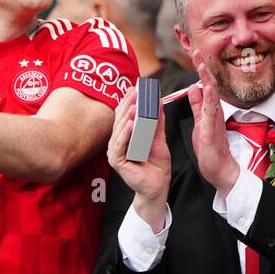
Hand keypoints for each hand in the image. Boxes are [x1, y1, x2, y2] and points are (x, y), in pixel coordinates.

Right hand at [107, 85, 171, 225]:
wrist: (158, 186)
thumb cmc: (156, 164)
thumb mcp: (159, 139)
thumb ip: (157, 123)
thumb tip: (158, 104)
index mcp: (125, 136)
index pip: (125, 115)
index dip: (129, 101)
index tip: (135, 87)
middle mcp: (117, 143)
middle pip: (121, 120)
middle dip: (128, 105)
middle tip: (136, 92)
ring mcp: (115, 152)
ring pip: (119, 131)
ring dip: (126, 117)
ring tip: (134, 105)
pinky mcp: (117, 162)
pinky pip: (120, 145)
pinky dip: (125, 134)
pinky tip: (131, 124)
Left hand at [186, 51, 240, 195]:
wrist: (219, 169)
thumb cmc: (211, 148)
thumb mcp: (200, 122)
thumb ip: (198, 105)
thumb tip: (195, 87)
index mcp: (209, 109)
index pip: (205, 84)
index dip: (200, 68)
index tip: (195, 53)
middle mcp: (214, 111)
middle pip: (209, 84)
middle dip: (203, 66)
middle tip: (197, 50)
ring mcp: (215, 119)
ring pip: (212, 94)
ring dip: (206, 78)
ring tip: (200, 64)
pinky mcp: (213, 129)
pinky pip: (211, 110)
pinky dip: (209, 97)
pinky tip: (205, 86)